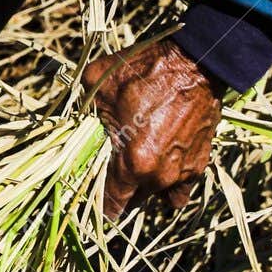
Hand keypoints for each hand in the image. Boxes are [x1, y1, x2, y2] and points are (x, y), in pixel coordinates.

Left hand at [82, 39, 221, 219]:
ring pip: (156, 196)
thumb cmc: (144, 72)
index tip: (89, 195)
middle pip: (131, 203)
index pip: (109, 208)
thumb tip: (72, 121)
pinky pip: (180, 189)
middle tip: (110, 169)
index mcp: (132, 164)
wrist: (195, 62)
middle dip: (119, 192)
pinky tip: (161, 163)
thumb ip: (82, 110)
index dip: (96, 205)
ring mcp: (181, 174)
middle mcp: (158, 177)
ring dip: (145, 187)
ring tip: (138, 164)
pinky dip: (170, 183)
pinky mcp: (199, 165)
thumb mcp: (98, 84)